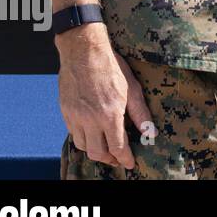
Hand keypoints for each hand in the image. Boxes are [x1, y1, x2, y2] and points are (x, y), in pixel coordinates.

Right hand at [56, 24, 152, 169]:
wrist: (83, 52)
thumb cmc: (111, 67)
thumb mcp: (133, 89)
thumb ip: (140, 114)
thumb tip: (151, 133)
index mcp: (110, 114)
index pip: (117, 147)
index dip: (125, 159)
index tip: (130, 164)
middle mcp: (90, 119)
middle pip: (98, 153)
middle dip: (110, 159)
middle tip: (118, 158)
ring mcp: (75, 116)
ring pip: (83, 146)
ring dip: (95, 151)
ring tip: (106, 148)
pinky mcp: (65, 112)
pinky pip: (73, 134)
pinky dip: (83, 139)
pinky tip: (92, 134)